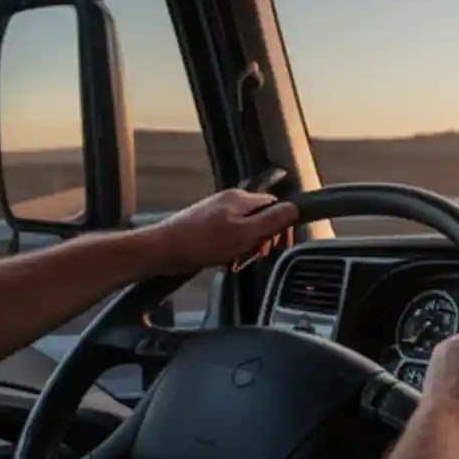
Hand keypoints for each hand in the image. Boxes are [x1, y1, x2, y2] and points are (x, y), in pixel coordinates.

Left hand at [140, 189, 299, 275]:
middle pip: (261, 218)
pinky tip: (223, 259)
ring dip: (246, 247)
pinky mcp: (206, 225)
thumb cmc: (203, 242)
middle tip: (253, 255)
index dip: (280, 227)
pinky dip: (232, 249)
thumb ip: (272, 221)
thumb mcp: (244, 234)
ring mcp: (216, 212)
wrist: (162, 250)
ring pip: (245, 229)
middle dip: (262, 239)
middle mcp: (230, 200)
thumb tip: (295, 208)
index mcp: (241, 198)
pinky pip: (230, 236)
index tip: (276, 246)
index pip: (275, 206)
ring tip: (235, 259)